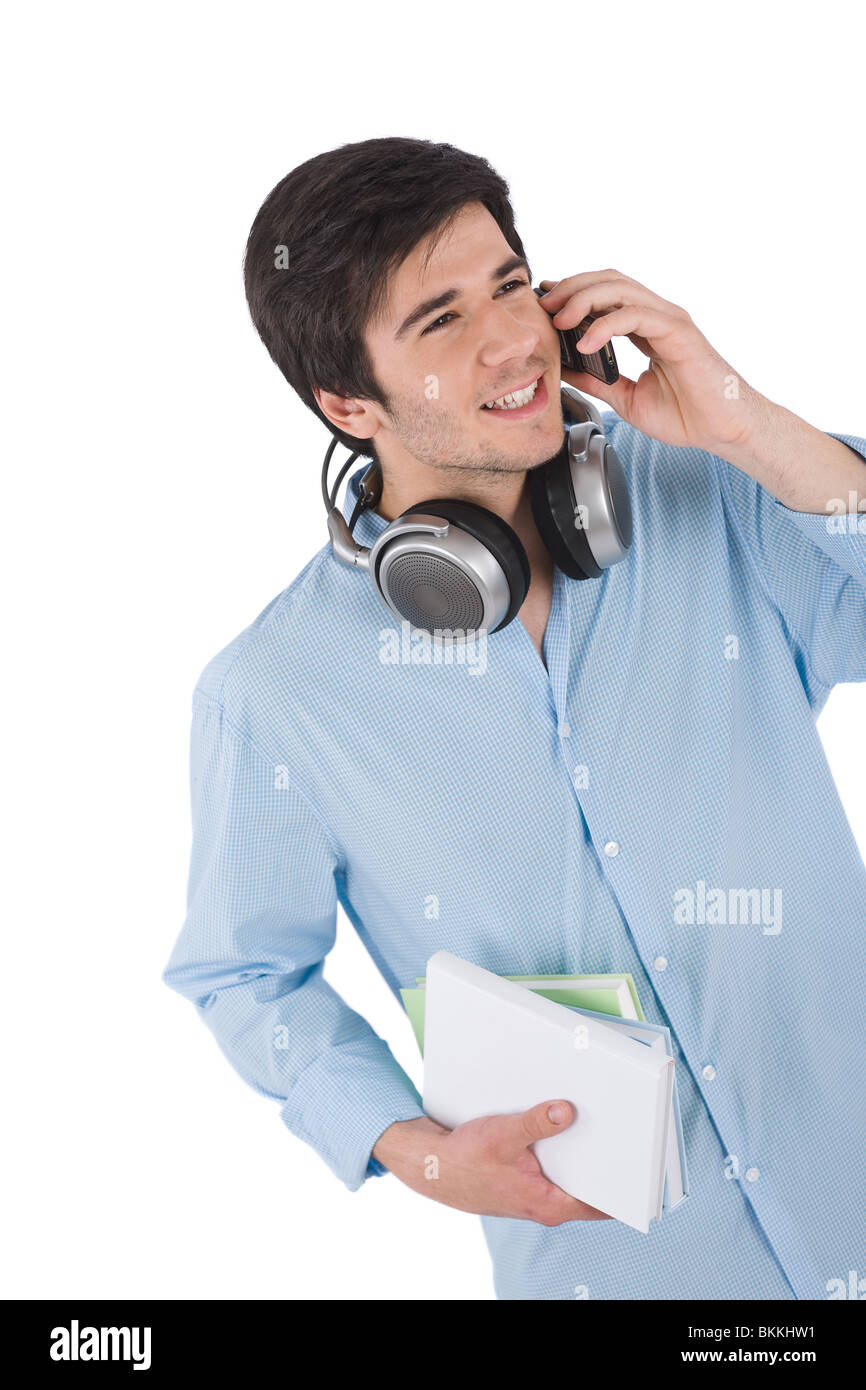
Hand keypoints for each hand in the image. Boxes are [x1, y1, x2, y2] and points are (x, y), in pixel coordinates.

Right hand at [372, 1101, 610, 1224]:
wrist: (432, 1168)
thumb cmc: (464, 1161)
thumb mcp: (503, 1136)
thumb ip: (536, 1124)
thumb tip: (567, 1111)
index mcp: (549, 1203)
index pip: (601, 1203)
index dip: (623, 1186)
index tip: (641, 1163)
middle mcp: (547, 1202)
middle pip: (589, 1182)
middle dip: (604, 1156)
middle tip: (622, 1126)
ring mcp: (537, 1191)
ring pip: (570, 1171)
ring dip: (579, 1148)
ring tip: (591, 1115)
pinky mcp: (526, 1179)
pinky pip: (553, 1163)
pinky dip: (559, 1145)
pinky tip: (558, 1119)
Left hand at [537, 270, 765, 456]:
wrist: (721, 430)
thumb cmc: (686, 415)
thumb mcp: (626, 398)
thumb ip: (598, 382)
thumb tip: (564, 371)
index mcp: (646, 328)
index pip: (606, 294)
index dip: (574, 293)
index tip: (545, 304)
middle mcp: (657, 316)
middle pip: (609, 281)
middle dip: (571, 288)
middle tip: (544, 306)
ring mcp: (669, 320)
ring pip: (620, 289)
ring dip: (583, 299)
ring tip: (558, 321)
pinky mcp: (678, 331)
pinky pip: (635, 316)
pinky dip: (604, 326)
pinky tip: (585, 343)